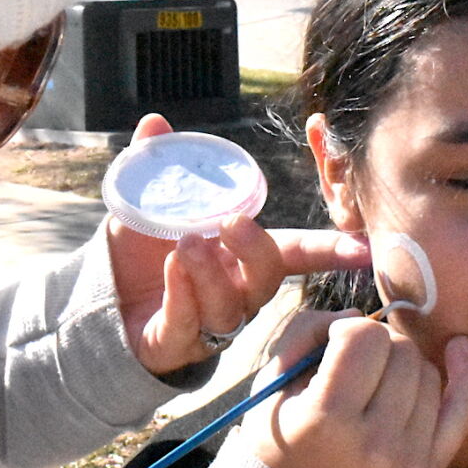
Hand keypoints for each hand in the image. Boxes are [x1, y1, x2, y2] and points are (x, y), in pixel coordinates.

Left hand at [108, 114, 371, 376]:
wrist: (104, 300)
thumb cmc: (142, 252)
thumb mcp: (145, 202)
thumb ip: (156, 166)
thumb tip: (154, 123)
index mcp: (243, 255)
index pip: (297, 251)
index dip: (331, 249)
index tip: (364, 249)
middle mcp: (239, 290)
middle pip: (267, 277)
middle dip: (255, 249)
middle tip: (230, 223)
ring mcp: (212, 321)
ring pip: (230, 306)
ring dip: (211, 273)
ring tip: (184, 244)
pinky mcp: (178, 344)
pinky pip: (188, 323)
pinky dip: (182, 295)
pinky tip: (170, 270)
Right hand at [240, 312, 467, 467]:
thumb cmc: (278, 442)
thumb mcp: (270, 384)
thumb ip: (306, 331)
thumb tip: (360, 315)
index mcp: (326, 420)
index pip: (364, 338)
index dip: (348, 329)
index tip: (334, 343)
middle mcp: (373, 443)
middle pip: (401, 352)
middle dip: (378, 345)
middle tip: (355, 364)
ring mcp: (408, 460)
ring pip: (428, 373)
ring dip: (404, 366)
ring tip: (376, 384)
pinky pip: (463, 410)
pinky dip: (465, 376)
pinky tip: (459, 350)